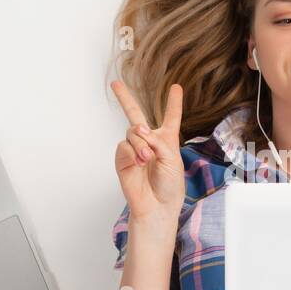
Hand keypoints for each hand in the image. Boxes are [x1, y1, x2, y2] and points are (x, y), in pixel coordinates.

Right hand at [111, 80, 185, 228]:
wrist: (157, 206)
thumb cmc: (170, 186)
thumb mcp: (172, 159)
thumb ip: (157, 141)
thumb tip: (138, 130)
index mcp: (166, 141)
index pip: (170, 118)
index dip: (173, 103)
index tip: (176, 87)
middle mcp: (148, 142)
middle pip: (135, 115)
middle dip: (124, 99)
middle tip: (115, 84)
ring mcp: (134, 149)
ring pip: (132, 132)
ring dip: (141, 143)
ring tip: (148, 158)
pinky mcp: (123, 159)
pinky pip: (123, 145)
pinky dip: (133, 152)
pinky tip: (139, 162)